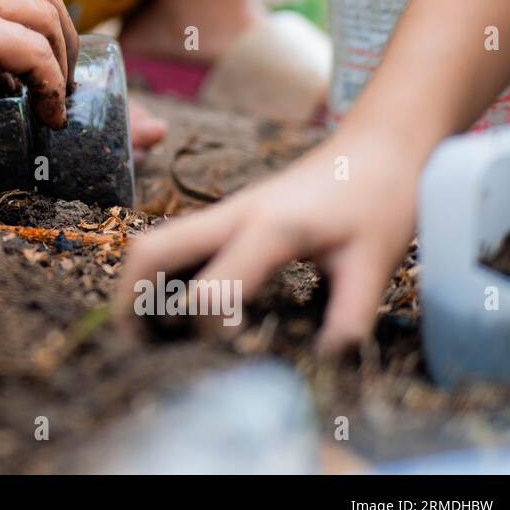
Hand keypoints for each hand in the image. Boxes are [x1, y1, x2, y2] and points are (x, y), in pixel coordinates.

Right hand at [116, 128, 421, 351]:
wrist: (377, 145)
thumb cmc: (380, 199)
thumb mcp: (375, 262)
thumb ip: (350, 316)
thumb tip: (323, 362)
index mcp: (271, 229)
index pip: (215, 290)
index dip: (210, 333)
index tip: (220, 364)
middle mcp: (233, 215)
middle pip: (153, 250)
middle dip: (131, 297)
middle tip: (130, 344)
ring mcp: (225, 211)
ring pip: (156, 240)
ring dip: (137, 282)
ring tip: (140, 329)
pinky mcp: (228, 213)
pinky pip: (176, 240)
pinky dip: (159, 272)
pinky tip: (169, 303)